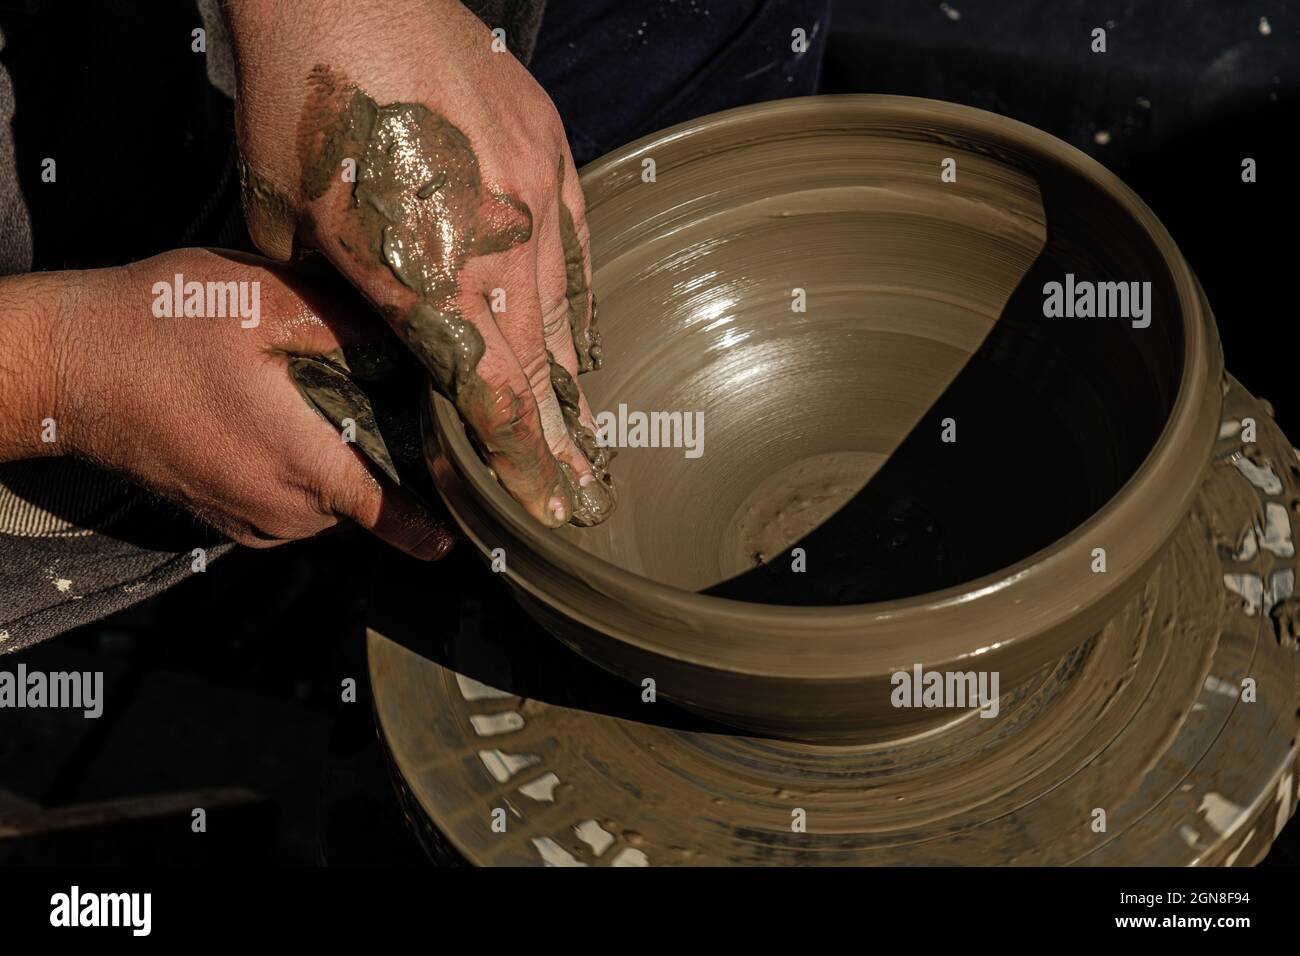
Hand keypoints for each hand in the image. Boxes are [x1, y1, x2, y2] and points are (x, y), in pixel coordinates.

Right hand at [29, 248, 453, 557]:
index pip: (403, 518)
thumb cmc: (157, 326)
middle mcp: (284, 512)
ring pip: (337, 500)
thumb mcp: (264, 299)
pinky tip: (298, 412)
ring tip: (344, 395)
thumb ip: (351, 326)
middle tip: (409, 401)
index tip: (491, 508)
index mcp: (302, 465)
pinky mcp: (230, 518)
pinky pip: (298, 500)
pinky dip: (313, 466)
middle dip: (398, 457)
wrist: (62, 367)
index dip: (451, 512)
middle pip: (376, 498)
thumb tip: (425, 342)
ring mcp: (253, 522)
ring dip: (352, 458)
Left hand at [224, 0, 612, 527]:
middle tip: (582, 488)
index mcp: (429, 277)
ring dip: (575, 375)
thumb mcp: (291, 222)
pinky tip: (582, 334)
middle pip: (543, 366)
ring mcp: (536, 194)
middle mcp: (499, 246)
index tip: (545, 505)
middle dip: (561, 437)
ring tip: (588, 427)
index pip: (495, 397)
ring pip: (568, 308)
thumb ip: (340, 290)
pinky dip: (579, 297)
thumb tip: (365, 324)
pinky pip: (578, 243)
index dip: (522, 459)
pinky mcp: (550, 149)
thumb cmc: (300, 100)